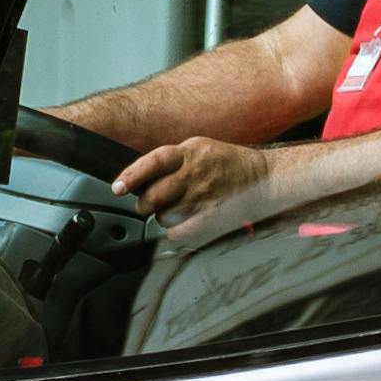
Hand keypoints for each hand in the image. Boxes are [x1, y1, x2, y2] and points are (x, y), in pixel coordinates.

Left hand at [111, 130, 287, 231]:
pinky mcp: (210, 219)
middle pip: (153, 196)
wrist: (262, 177)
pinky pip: (178, 232)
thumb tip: (139, 176)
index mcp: (189, 153)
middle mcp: (194, 175)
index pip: (153, 163)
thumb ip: (170, 160)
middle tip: (148, 203)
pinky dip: (175, 230)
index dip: (132, 176)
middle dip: (145, 203)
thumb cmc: (226, 163)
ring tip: (179, 208)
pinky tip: (185, 221)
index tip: (117, 187)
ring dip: (164, 216)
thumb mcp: (198, 148)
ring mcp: (203, 199)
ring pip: (163, 217)